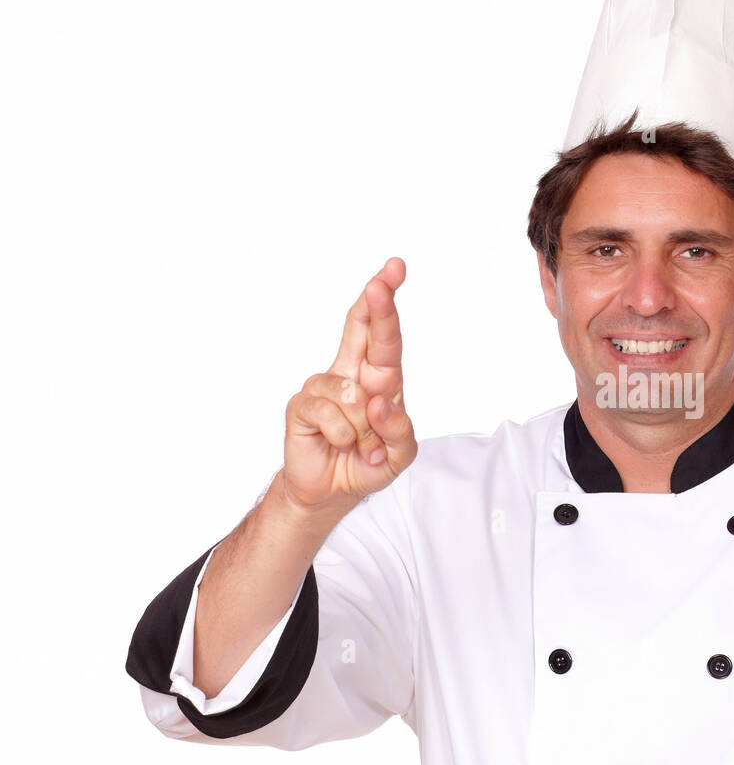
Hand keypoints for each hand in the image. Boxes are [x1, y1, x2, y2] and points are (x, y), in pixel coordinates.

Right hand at [281, 257, 416, 513]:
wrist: (330, 493)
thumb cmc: (367, 464)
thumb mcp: (400, 455)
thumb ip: (401, 431)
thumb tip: (381, 401)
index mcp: (379, 378)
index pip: (383, 336)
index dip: (386, 304)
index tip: (393, 271)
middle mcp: (351, 374)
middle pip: (360, 331)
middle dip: (374, 306)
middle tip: (382, 282)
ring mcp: (323, 387)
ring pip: (351, 394)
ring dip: (363, 429)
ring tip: (359, 444)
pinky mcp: (302, 405)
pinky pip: (329, 412)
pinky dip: (343, 435)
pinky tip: (338, 442)